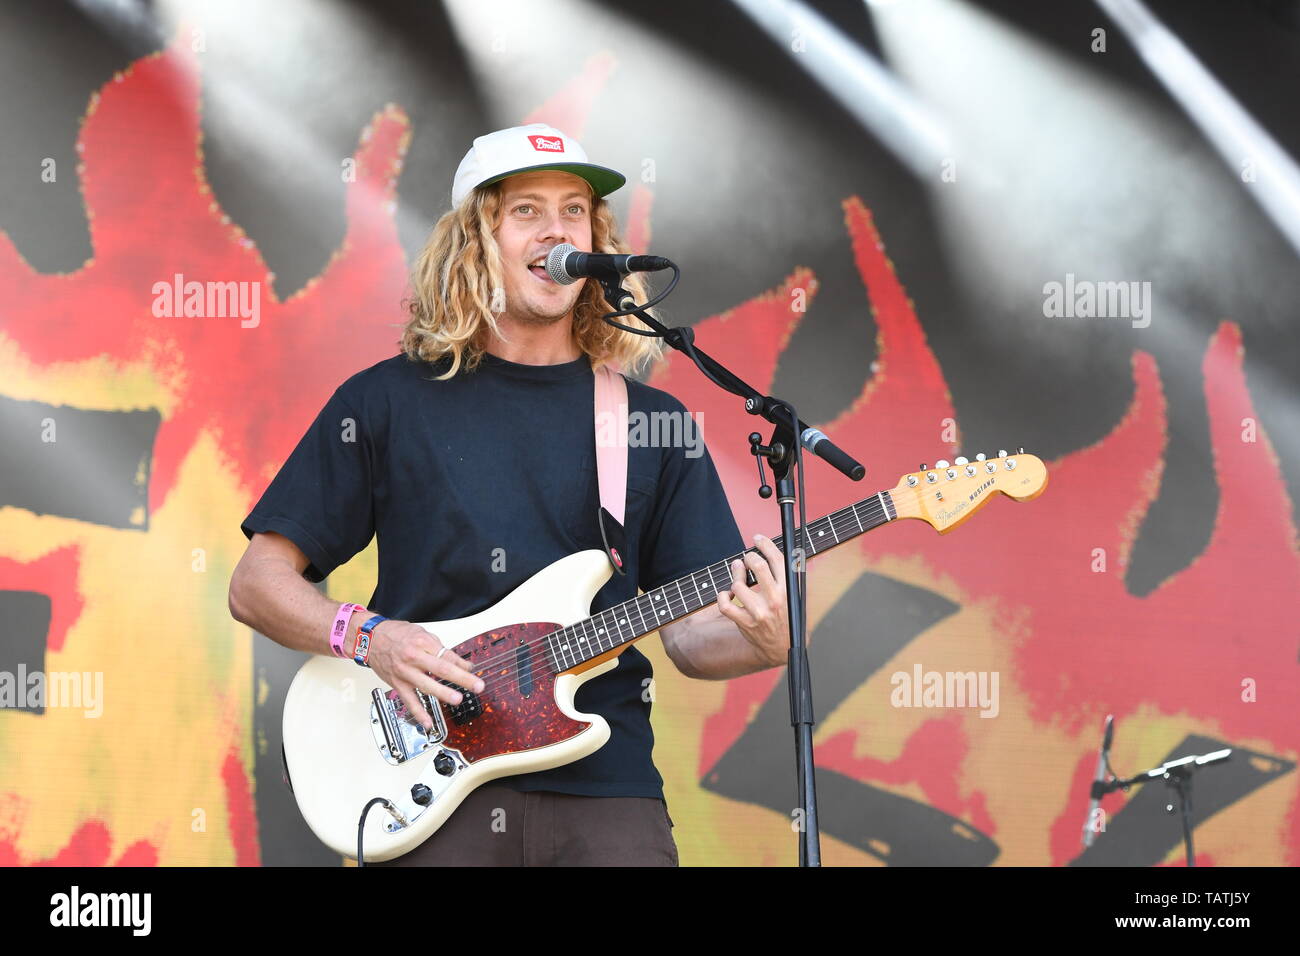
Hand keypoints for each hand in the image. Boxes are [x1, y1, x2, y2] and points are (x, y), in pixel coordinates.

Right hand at [363, 619, 483, 730]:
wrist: (370, 638)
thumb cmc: (396, 634)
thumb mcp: (421, 633)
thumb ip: (439, 648)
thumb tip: (458, 662)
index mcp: (423, 643)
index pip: (448, 655)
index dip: (463, 664)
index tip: (473, 670)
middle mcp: (414, 657)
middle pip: (442, 669)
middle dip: (462, 678)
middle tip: (476, 685)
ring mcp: (405, 672)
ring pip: (427, 686)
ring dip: (443, 693)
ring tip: (457, 699)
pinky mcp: (397, 684)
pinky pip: (409, 701)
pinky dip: (418, 713)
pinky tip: (428, 722)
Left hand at [716, 534, 788, 669]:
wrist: (783, 648)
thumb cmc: (788, 617)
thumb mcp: (795, 596)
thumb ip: (786, 575)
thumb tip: (766, 552)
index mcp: (789, 591)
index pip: (777, 560)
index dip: (765, 545)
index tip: (757, 538)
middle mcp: (775, 601)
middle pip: (758, 567)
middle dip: (749, 557)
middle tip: (747, 558)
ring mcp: (759, 613)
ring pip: (738, 586)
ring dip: (736, 578)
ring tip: (738, 576)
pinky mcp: (745, 623)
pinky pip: (725, 605)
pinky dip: (722, 597)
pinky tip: (727, 595)